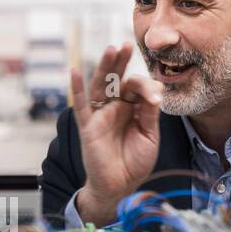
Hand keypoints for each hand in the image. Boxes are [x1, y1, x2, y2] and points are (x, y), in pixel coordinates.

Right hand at [70, 43, 164, 225]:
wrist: (120, 186)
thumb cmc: (135, 162)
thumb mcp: (149, 137)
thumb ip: (149, 114)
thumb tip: (154, 91)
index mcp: (133, 109)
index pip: (137, 89)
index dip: (146, 87)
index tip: (155, 96)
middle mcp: (116, 108)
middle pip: (117, 80)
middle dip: (122, 63)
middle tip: (127, 45)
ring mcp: (101, 116)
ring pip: (100, 86)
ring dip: (105, 68)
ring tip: (110, 50)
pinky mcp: (88, 126)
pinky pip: (81, 105)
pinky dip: (77, 88)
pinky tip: (75, 71)